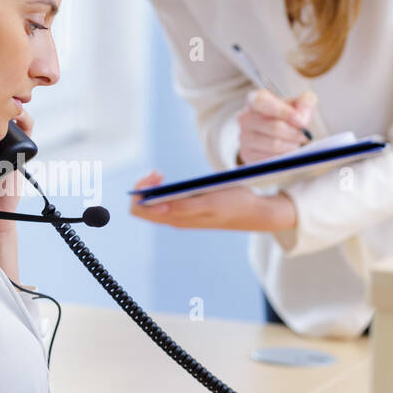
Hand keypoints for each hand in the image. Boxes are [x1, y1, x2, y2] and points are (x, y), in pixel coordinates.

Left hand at [129, 171, 296, 231]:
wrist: (253, 213)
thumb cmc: (234, 204)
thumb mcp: (210, 203)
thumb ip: (184, 207)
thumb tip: (157, 208)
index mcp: (176, 218)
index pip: (139, 210)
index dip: (140, 191)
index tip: (156, 176)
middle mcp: (174, 219)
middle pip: (141, 208)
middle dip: (143, 188)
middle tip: (157, 172)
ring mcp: (180, 217)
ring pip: (150, 206)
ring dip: (151, 188)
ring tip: (160, 174)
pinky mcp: (187, 212)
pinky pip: (162, 203)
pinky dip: (160, 190)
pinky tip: (168, 181)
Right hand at [238, 88, 316, 163]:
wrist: (277, 134)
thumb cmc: (288, 115)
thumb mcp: (299, 103)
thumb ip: (306, 102)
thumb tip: (301, 119)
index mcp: (255, 100)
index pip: (262, 102)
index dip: (283, 111)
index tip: (301, 121)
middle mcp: (245, 118)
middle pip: (275, 127)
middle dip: (294, 133)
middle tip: (304, 135)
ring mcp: (244, 137)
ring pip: (274, 145)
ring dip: (291, 145)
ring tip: (296, 143)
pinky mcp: (247, 155)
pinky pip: (271, 158)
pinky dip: (284, 156)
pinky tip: (287, 151)